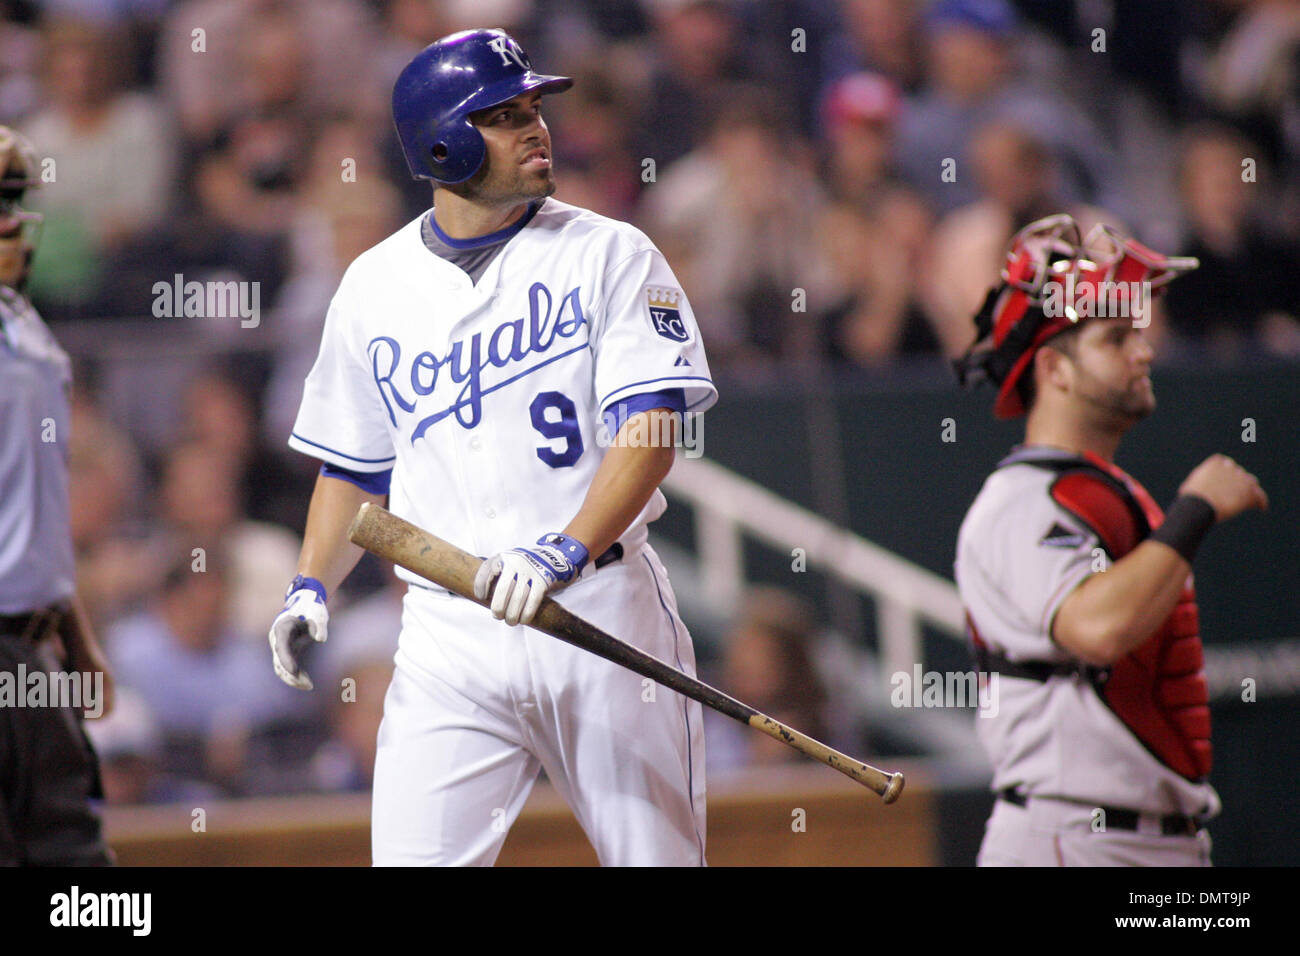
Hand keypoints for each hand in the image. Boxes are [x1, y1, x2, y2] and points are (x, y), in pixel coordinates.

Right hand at [268, 576, 328, 689]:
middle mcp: (277, 639)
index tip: (295, 672)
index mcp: (282, 628)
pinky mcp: (286, 651)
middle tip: (308, 685)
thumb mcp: (318, 613)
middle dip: (292, 675)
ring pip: (280, 668)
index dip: (286, 661)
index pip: (281, 648)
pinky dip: (295, 676)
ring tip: (309, 686)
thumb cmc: (311, 607)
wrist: (305, 602)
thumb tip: (321, 639)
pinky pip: (287, 667)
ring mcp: (280, 646)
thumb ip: (319, 625)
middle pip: (279, 662)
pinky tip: (307, 682)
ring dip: (292, 679)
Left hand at [473, 534, 588, 625]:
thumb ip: (498, 574)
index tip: (481, 597)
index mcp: (505, 557)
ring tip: (510, 621)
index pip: (487, 569)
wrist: (553, 557)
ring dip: (512, 615)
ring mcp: (531, 571)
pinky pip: (532, 601)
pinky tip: (523, 620)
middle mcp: (517, 562)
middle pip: (503, 589)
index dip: (480, 585)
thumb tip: (485, 599)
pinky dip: (526, 614)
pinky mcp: (543, 581)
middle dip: (498, 607)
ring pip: (518, 598)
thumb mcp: (510, 562)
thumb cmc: (525, 567)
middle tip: (497, 616)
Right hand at [1179, 454, 1267, 522]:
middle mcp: (1231, 467)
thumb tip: (1204, 484)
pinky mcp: (1249, 492)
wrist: (1199, 505)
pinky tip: (1262, 508)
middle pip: (1239, 472)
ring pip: (1251, 482)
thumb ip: (1202, 480)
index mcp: (1216, 462)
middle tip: (1234, 493)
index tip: (1224, 480)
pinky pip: (1260, 496)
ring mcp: (1241, 478)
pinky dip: (1261, 501)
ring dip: (1250, 490)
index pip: (1225, 463)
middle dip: (1237, 481)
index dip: (1226, 472)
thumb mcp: (1192, 483)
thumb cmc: (1191, 498)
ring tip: (1248, 500)